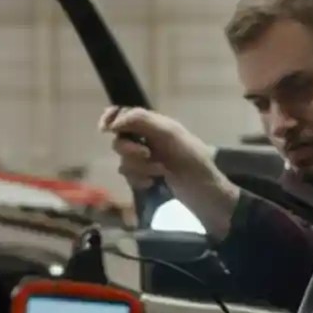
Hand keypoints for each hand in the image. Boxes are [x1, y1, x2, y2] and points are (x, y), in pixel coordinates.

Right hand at [99, 106, 240, 239]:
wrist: (207, 198)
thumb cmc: (194, 164)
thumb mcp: (171, 136)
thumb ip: (143, 122)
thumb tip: (114, 122)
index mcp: (158, 125)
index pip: (126, 114)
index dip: (112, 118)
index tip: (106, 130)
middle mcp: (151, 139)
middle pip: (121, 139)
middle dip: (130, 150)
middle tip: (148, 156)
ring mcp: (148, 160)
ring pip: (124, 160)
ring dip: (139, 168)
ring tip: (159, 173)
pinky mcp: (147, 177)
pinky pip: (129, 175)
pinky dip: (138, 179)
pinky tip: (152, 184)